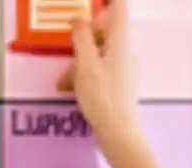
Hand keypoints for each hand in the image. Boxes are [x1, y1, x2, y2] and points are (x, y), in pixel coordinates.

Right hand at [57, 0, 142, 148]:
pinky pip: (100, 66)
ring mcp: (124, 63)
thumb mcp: (85, 64)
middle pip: (106, 27)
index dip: (104, 2)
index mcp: (121, 37)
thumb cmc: (102, 96)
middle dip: (84, 36)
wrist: (119, 131)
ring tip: (65, 79)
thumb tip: (78, 19)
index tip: (87, 6)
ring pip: (100, 49)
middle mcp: (126, 46)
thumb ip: (81, 37)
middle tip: (69, 46)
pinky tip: (70, 87)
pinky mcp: (119, 79)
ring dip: (80, 59)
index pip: (118, 5)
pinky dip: (85, 72)